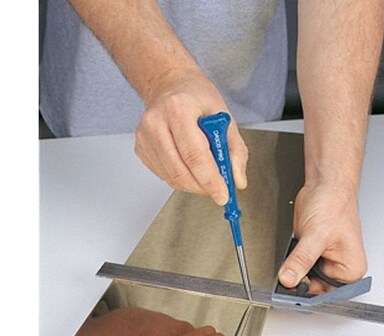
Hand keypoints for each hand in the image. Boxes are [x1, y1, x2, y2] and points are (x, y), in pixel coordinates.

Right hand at [135, 71, 247, 204]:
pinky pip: (165, 176)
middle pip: (181, 171)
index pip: (195, 155)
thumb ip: (236, 151)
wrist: (170, 86)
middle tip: (218, 189)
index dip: (210, 180)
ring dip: (194, 185)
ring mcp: (145, 137)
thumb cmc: (197, 98)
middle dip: (203, 187)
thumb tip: (237, 180)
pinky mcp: (141, 149)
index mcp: (179, 109)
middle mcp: (157, 122)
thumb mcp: (225, 117)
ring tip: (206, 173)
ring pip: (172, 178)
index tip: (223, 195)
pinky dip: (182, 179)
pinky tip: (189, 166)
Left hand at [278, 182, 366, 289]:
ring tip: (286, 266)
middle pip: (313, 287)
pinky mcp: (310, 252)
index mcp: (349, 269)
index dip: (307, 294)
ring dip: (292, 273)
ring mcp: (323, 260)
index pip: (326, 294)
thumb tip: (288, 279)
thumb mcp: (316, 236)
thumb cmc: (334, 205)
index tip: (290, 294)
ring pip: (302, 277)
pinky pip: (297, 265)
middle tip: (284, 280)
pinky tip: (287, 258)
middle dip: (298, 283)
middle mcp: (338, 268)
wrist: (324, 186)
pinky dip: (290, 263)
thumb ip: (301, 260)